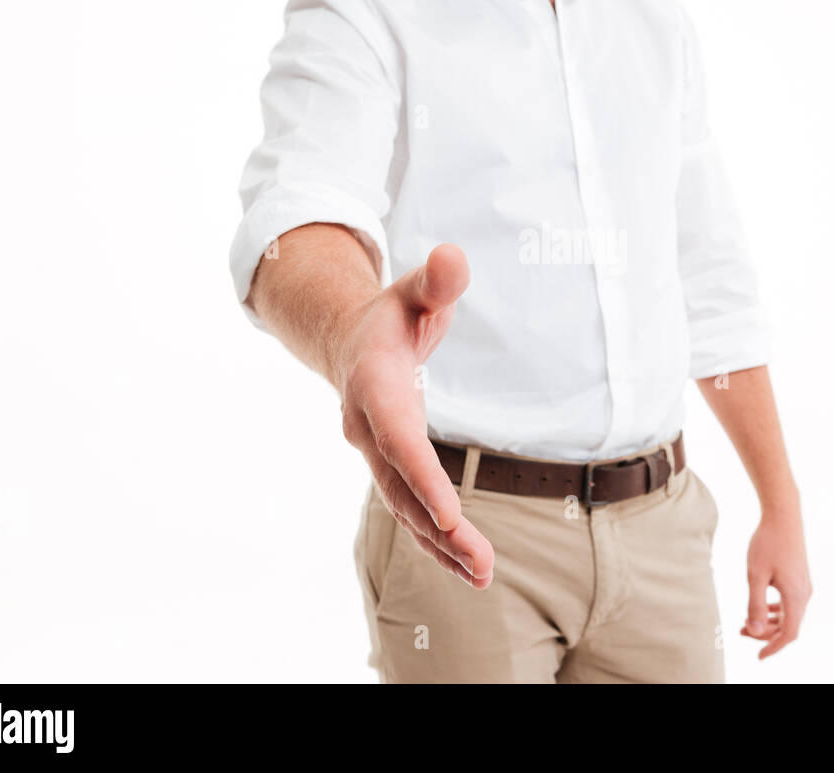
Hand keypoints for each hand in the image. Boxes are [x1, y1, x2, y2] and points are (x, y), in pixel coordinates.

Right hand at [338, 243, 493, 588]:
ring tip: (484, 576)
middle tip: (484, 566)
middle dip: (440, 530)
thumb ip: (436, 279)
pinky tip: (467, 566)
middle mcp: (366, 428)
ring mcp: (374, 453)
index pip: (399, 440)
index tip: (449, 518)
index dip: (424, 479)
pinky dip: (435, 540)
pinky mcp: (388, 467)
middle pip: (402, 487)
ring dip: (440, 546)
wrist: (349, 339)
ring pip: (404, 507)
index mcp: (373, 386)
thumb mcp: (415, 290)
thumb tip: (453, 258)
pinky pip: (410, 509)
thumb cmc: (393, 313)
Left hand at [742, 504, 810, 657]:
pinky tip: (762, 607)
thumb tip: (753, 631)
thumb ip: (755, 604)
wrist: (783, 516)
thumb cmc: (767, 543)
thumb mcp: (755, 575)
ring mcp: (804, 585)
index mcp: (795, 596)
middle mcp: (804, 593)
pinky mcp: (800, 577)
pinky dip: (775, 610)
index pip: (788, 633)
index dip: (773, 647)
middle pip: (788, 626)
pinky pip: (790, 603)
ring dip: (769, 622)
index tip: (758, 656)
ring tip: (746, 621)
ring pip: (789, 614)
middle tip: (741, 631)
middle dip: (765, 634)